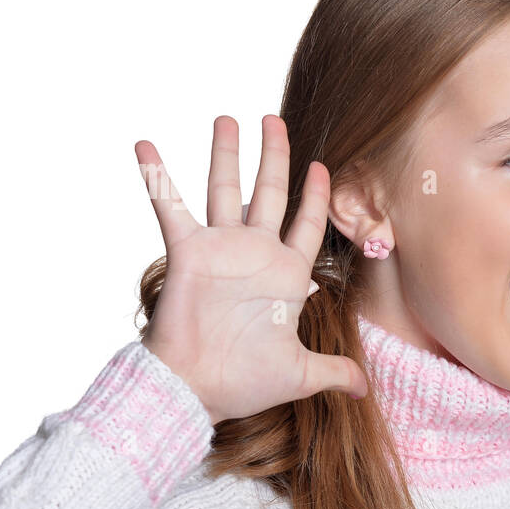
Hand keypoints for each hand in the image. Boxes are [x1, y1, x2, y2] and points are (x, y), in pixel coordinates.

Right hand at [136, 115, 368, 424]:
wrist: (196, 391)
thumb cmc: (245, 383)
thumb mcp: (300, 374)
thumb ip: (333, 370)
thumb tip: (364, 388)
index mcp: (287, 276)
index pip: (307, 225)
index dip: (316, 197)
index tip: (321, 166)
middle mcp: (255, 255)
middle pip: (269, 194)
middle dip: (274, 157)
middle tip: (275, 120)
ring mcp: (221, 250)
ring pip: (225, 189)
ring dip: (226, 153)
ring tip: (228, 117)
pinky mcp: (187, 253)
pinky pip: (170, 207)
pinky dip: (157, 177)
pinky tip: (145, 145)